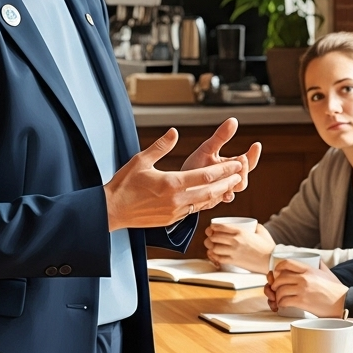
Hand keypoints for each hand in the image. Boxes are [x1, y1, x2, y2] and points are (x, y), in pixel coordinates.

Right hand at [104, 128, 248, 231]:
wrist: (111, 211)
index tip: (236, 164)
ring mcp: (175, 212)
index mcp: (171, 183)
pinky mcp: (171, 219)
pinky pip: (194, 210)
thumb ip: (160, 146)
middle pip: (211, 191)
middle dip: (228, 182)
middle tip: (240, 174)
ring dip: (220, 194)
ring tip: (231, 185)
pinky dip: (205, 203)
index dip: (224, 170)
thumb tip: (174, 132)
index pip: (206, 176)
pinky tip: (210, 198)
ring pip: (205, 203)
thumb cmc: (123, 185)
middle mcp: (177, 200)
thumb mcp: (141, 160)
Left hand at [181, 117, 262, 202]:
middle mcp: (229, 178)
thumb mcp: (207, 149)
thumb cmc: (194, 166)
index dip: (253, 154)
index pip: (248, 161)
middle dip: (245, 168)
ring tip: (234, 174)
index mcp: (229, 166)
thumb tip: (233, 120)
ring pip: (239, 186)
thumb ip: (220, 137)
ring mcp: (223, 189)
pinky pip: (225, 198)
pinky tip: (225, 192)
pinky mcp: (215, 199)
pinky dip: (227, 195)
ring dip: (238, 180)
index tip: (256, 145)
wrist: (178, 186)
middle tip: (242, 159)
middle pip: (245, 175)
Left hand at [206, 222, 274, 272]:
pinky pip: (218, 258)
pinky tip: (214, 255)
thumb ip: (254, 226)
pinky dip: (214, 256)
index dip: (212, 227)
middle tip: (210, 237)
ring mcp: (234, 252)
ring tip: (212, 246)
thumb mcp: (261, 231)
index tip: (211, 228)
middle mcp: (235, 241)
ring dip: (211, 247)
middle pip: (214, 237)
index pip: (220, 227)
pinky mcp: (234, 261)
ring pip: (214, 248)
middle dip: (210, 236)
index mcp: (241, 232)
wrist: (271, 260)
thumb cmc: (268, 246)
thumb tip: (250, 225)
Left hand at [265, 260, 346, 316]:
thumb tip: (316, 260)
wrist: (343, 303)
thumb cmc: (336, 290)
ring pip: (280, 290)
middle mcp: (304, 278)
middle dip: (275, 284)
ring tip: (279, 299)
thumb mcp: (328, 273)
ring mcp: (302, 290)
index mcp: (309, 269)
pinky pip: (284, 301)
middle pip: (280, 278)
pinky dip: (281, 304)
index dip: (277, 268)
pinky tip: (282, 305)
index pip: (287, 263)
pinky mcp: (302, 302)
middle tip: (275, 289)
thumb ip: (320, 265)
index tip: (276, 273)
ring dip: (277, 296)